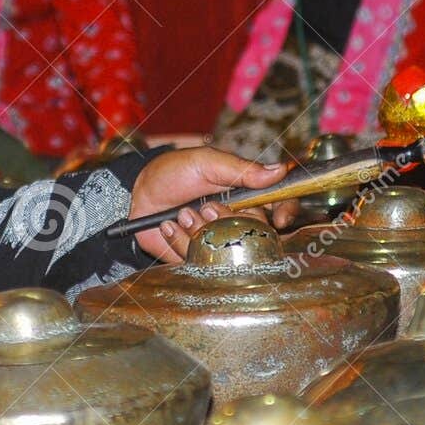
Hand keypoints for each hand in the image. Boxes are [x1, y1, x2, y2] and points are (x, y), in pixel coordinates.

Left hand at [128, 148, 287, 261]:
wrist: (138, 194)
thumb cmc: (173, 173)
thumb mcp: (206, 162)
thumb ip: (241, 169)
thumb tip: (279, 170)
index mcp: (245, 195)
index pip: (279, 204)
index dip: (285, 212)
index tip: (279, 219)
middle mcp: (236, 220)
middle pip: (253, 232)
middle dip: (225, 221)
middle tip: (204, 208)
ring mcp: (218, 241)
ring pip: (225, 249)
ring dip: (198, 231)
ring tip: (180, 215)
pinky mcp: (198, 258)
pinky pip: (199, 261)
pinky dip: (180, 243)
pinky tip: (170, 228)